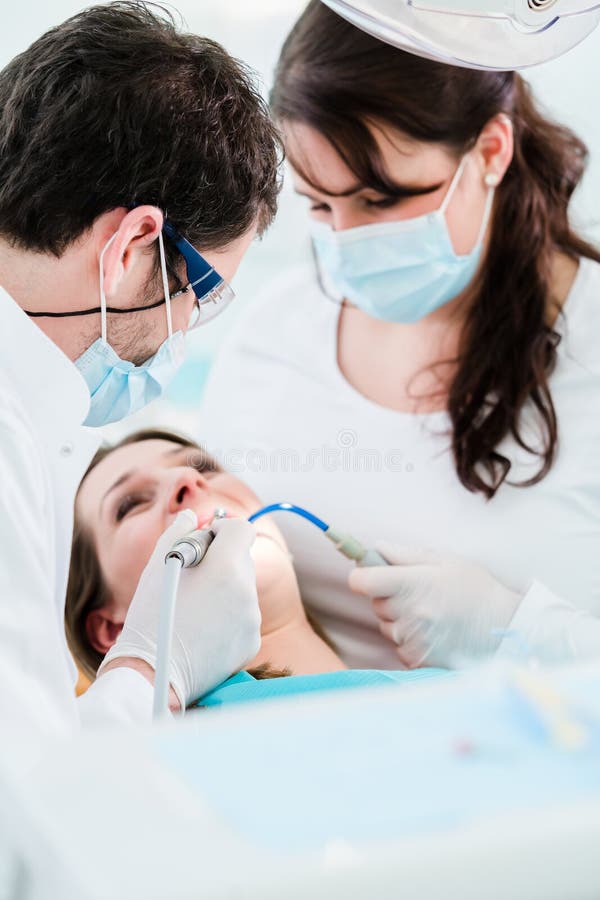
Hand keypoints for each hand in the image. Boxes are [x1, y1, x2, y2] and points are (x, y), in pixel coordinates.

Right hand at [98, 510, 260, 707]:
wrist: (153, 677)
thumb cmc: (150, 619)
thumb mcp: (157, 566)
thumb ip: (178, 533)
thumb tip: (191, 516)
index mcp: (226, 568)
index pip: (241, 529)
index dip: (221, 530)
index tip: (204, 541)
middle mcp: (246, 592)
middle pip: (241, 559)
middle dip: (220, 560)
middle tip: (192, 577)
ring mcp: (252, 620)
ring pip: (242, 589)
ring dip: (224, 589)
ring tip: (193, 608)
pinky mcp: (251, 643)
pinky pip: (243, 617)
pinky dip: (228, 617)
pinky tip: (202, 629)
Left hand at [348, 543, 521, 668]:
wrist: (504, 628)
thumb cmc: (476, 589)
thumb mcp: (445, 561)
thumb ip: (406, 555)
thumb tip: (376, 549)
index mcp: (412, 584)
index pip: (362, 582)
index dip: (363, 576)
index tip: (372, 574)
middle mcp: (408, 613)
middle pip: (375, 603)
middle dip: (388, 597)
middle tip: (418, 592)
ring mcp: (412, 638)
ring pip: (386, 626)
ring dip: (399, 619)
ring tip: (431, 613)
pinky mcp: (417, 659)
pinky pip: (398, 646)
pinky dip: (409, 639)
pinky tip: (434, 631)